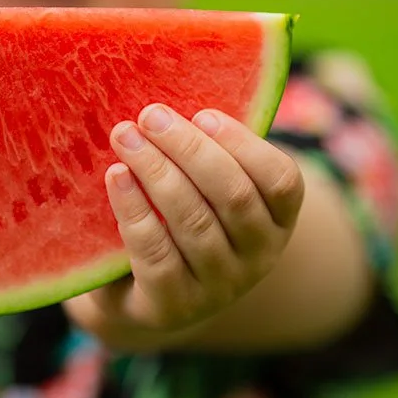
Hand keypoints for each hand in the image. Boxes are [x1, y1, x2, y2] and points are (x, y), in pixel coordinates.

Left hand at [73, 105, 304, 341]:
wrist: (139, 293)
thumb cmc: (176, 217)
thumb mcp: (203, 186)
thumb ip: (203, 149)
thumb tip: (171, 92)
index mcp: (277, 220)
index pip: (281, 181)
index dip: (244, 144)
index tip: (202, 113)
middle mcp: (259, 257)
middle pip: (233, 196)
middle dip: (189, 149)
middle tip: (150, 115)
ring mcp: (219, 287)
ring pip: (193, 222)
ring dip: (156, 171)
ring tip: (124, 136)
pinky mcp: (174, 306)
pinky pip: (156, 254)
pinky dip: (133, 210)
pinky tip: (115, 176)